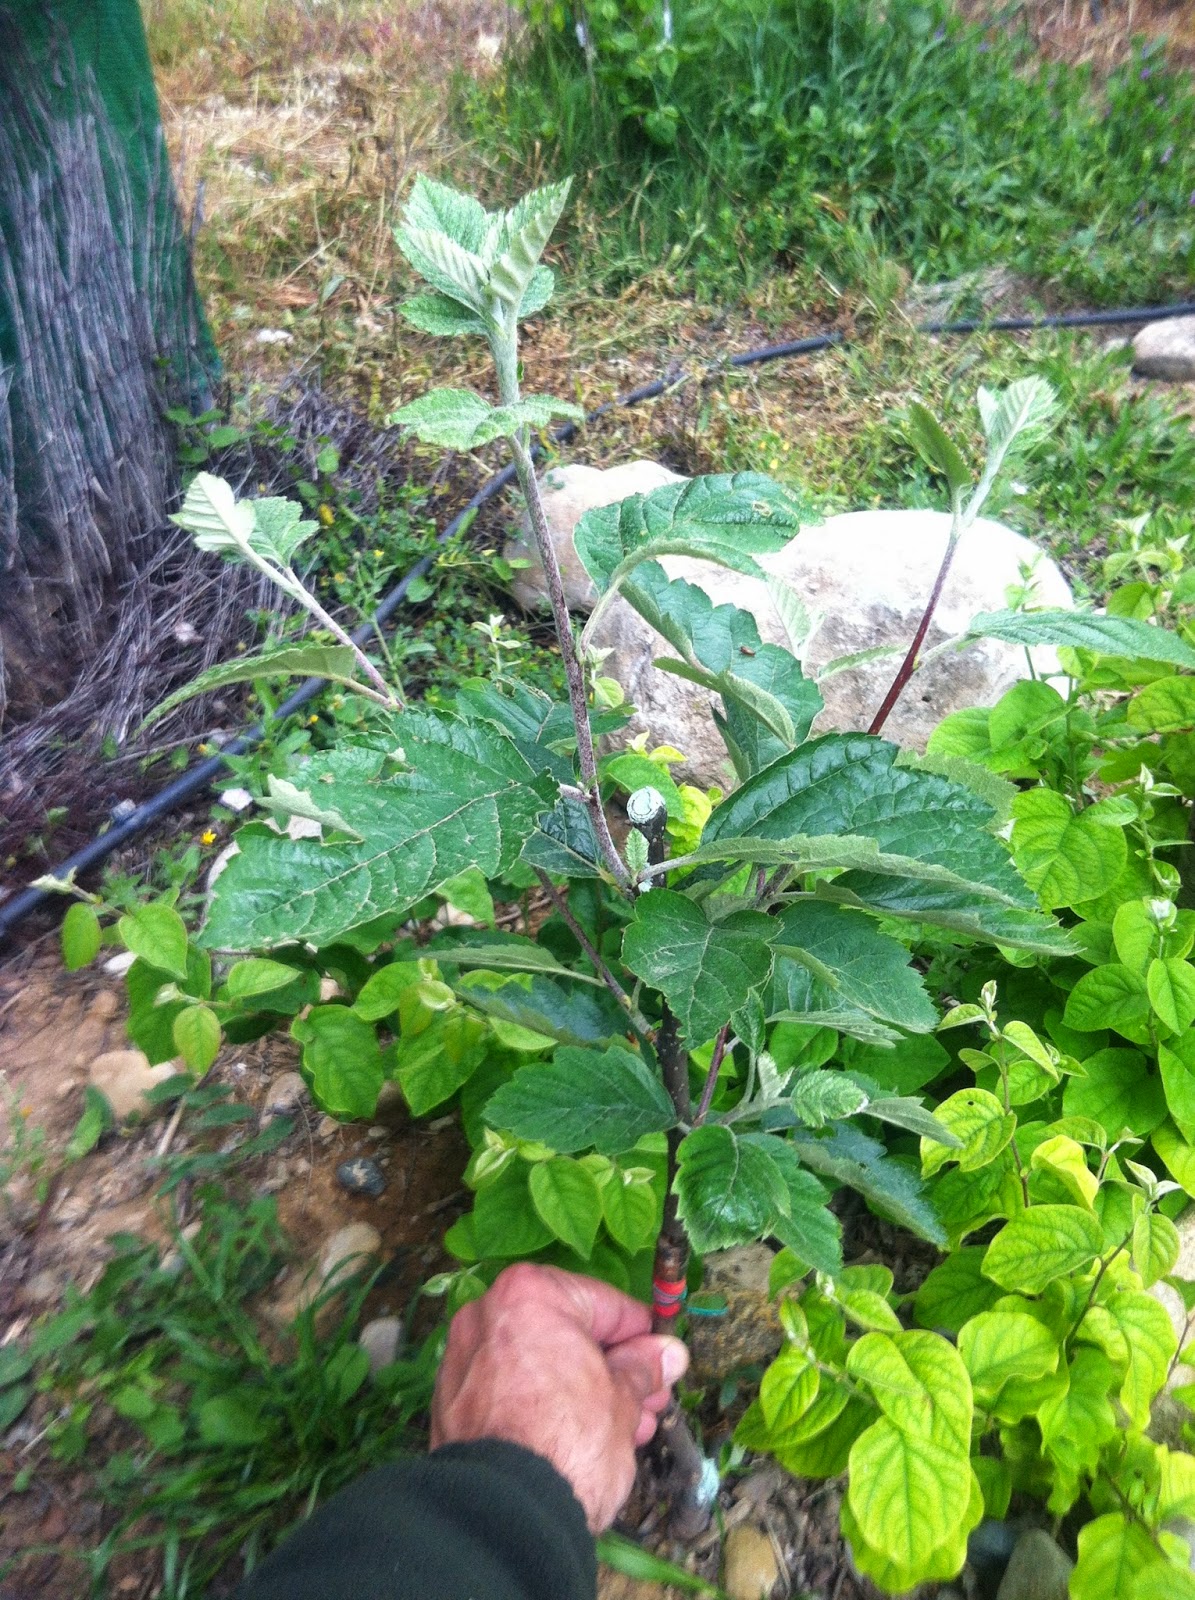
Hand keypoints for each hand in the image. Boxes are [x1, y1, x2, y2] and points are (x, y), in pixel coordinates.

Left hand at [430, 1262, 688, 1531]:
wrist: (504, 1517)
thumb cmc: (570, 1443)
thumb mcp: (624, 1400)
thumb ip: (642, 1369)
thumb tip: (668, 1352)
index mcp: (529, 1294)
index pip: (605, 1303)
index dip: (642, 1336)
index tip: (663, 1362)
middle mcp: (486, 1313)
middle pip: (567, 1333)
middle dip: (612, 1369)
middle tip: (649, 1400)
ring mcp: (461, 1359)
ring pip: (539, 1364)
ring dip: (582, 1390)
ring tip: (625, 1428)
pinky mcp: (449, 1404)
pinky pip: (510, 1392)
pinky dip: (542, 1406)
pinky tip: (578, 1438)